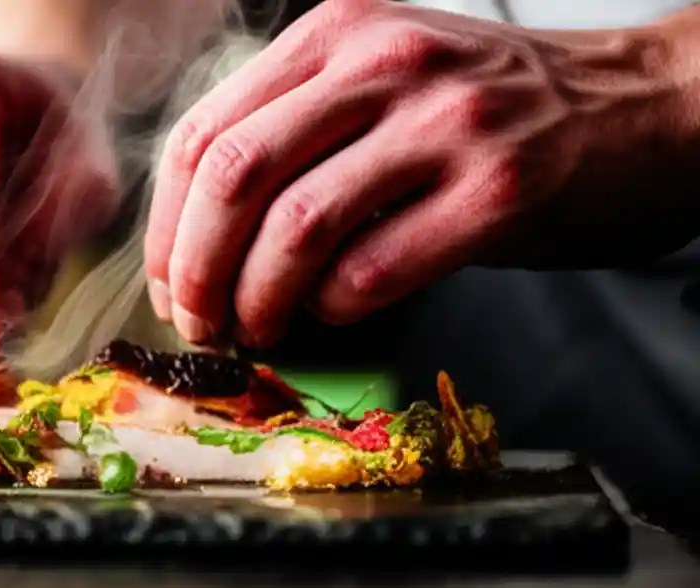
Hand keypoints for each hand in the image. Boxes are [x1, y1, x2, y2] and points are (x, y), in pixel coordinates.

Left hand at [144, 0, 699, 347]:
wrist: (643, 106)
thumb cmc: (494, 107)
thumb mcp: (384, 78)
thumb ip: (296, 130)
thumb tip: (202, 237)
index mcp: (336, 33)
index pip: (207, 132)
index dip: (168, 225)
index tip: (170, 282)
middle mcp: (384, 64)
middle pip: (235, 176)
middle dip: (196, 269)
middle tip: (198, 322)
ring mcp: (445, 124)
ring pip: (296, 226)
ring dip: (257, 300)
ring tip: (257, 330)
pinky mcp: (498, 192)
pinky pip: (372, 269)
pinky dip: (332, 306)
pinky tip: (332, 311)